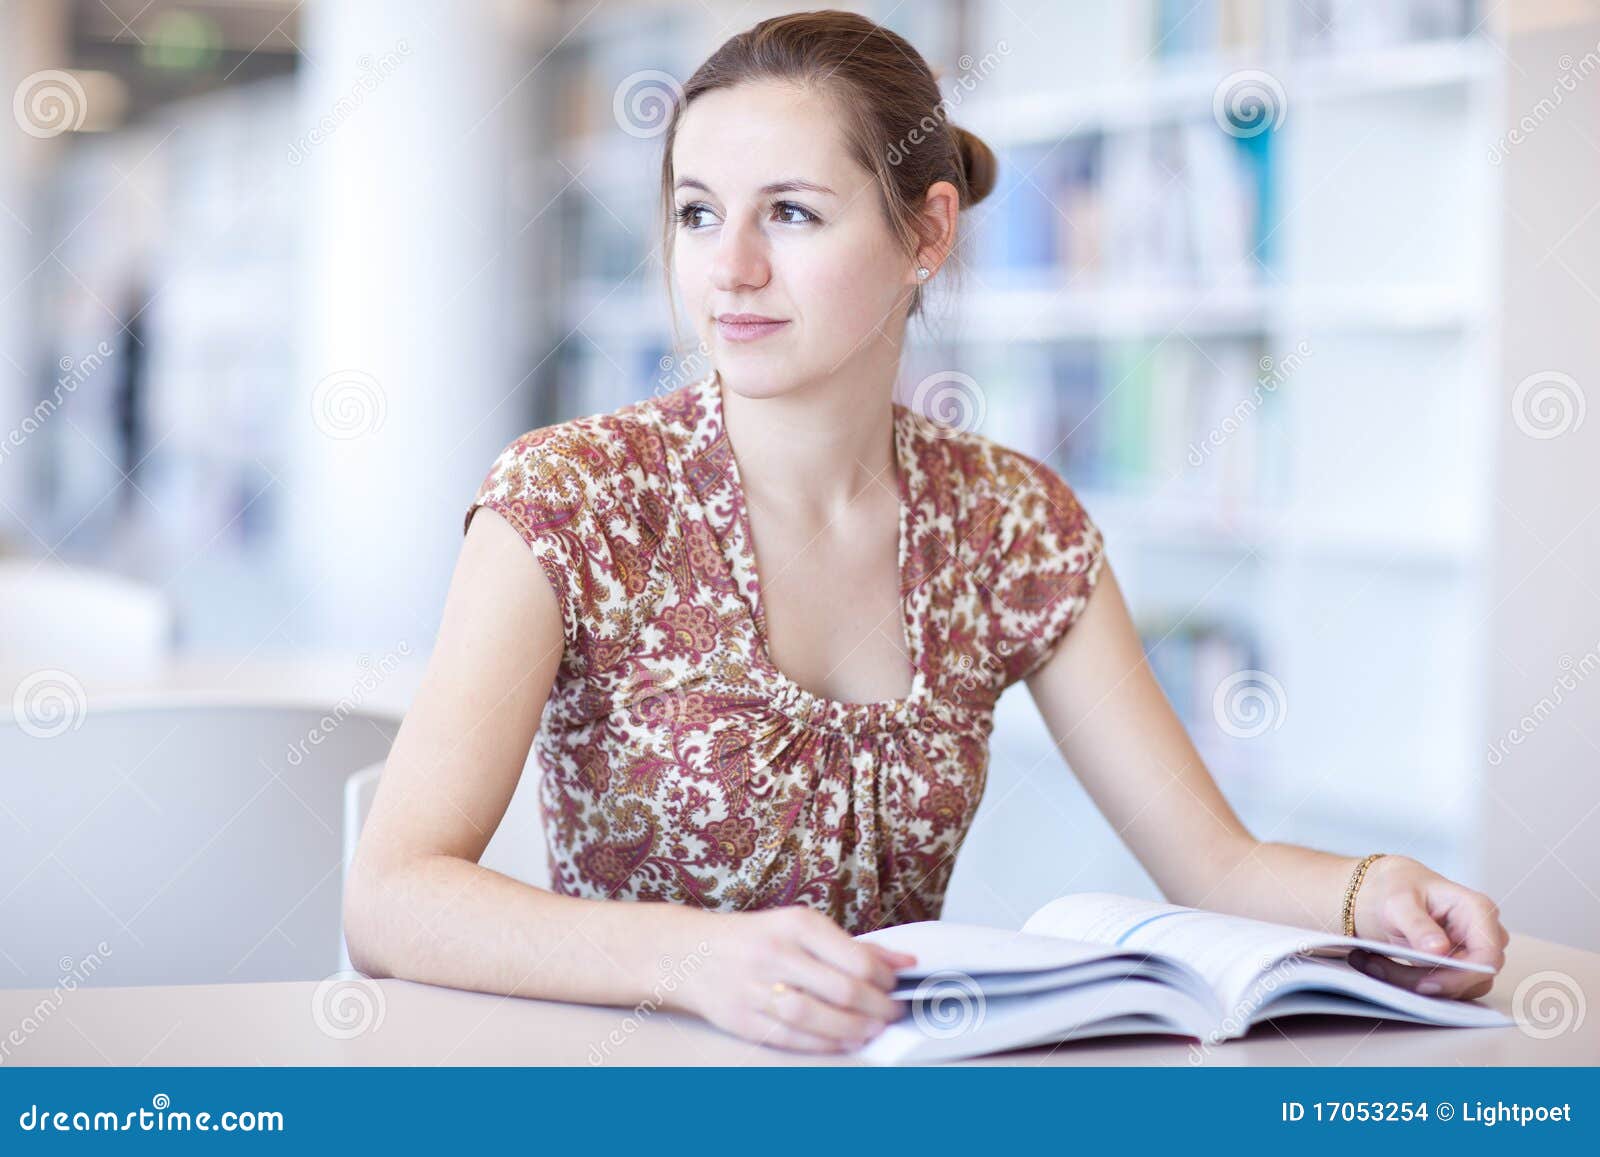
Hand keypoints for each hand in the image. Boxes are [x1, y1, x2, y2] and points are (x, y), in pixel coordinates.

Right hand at [664, 905, 917, 1053]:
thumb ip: (854, 946)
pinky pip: (794, 1037)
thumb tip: (905, 963)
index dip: (885, 978)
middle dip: (878, 1007)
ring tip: (872, 1029)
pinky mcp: (744, 1019)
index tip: (896, 985)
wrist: (692, 953)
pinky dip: (826, 1044)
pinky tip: (844, 1041)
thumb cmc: (757, 939)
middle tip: (892, 1012)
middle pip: (842, 990)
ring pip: (819, 1017)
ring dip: (855, 1030)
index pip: (856, 957)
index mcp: (795, 924)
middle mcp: (776, 954)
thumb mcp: (802, 927)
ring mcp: (757, 988)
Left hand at [1345, 854, 1507, 999]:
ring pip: (1456, 987)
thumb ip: (1418, 925)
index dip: (1461, 975)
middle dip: (1426, 980)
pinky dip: (1410, 983)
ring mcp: (1473, 954)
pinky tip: (1380, 966)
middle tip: (1380, 968)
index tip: (1425, 983)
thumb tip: (1439, 950)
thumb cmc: (1401, 889)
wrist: (1391, 892)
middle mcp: (1483, 935)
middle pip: (1472, 976)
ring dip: (1413, 983)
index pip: (1487, 956)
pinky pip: (1443, 988)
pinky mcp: (1458, 969)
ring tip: (1372, 964)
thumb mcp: (1399, 901)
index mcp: (1477, 910)